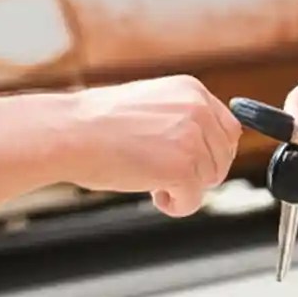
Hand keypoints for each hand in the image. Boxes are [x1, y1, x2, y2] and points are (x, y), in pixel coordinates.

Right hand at [69, 75, 240, 216]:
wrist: (69, 133)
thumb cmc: (97, 123)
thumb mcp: (151, 104)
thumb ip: (182, 119)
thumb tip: (207, 148)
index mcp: (192, 90)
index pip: (228, 129)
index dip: (211, 153)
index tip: (191, 163)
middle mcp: (198, 110)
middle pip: (223, 158)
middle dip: (199, 173)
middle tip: (164, 174)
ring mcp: (192, 139)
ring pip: (209, 180)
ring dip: (184, 188)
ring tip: (151, 180)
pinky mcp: (182, 169)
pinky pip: (195, 200)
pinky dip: (177, 206)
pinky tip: (155, 196)